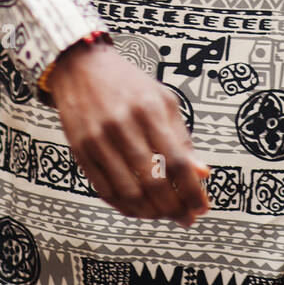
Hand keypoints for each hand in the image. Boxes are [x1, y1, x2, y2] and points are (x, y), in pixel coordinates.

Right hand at [46, 42, 211, 227]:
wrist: (81, 67)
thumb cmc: (127, 83)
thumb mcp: (162, 100)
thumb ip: (182, 137)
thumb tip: (201, 173)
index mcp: (149, 109)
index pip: (177, 160)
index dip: (192, 190)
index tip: (202, 207)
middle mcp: (123, 125)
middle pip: (154, 181)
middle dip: (174, 208)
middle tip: (185, 217)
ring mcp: (99, 139)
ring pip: (129, 191)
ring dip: (151, 212)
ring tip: (163, 215)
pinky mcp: (80, 150)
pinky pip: (104, 190)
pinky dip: (124, 206)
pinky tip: (138, 208)